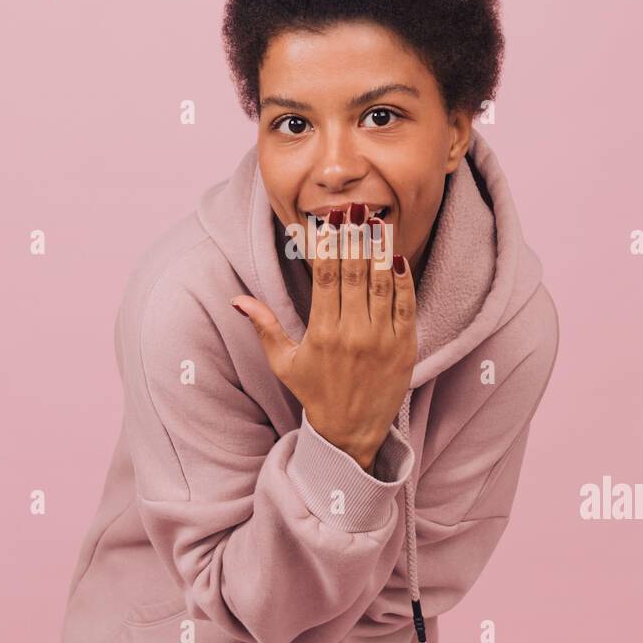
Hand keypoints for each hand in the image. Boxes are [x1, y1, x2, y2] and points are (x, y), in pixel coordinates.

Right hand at [232, 201, 416, 469]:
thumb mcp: (284, 362)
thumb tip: (237, 300)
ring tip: (379, 222)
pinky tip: (398, 258)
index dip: (329, 246)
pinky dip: (402, 281)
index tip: (330, 220)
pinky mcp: (405, 348)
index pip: (327, 278)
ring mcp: (382, 340)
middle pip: (355, 274)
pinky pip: (405, 306)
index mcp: (322, 333)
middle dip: (354, 238)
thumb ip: (264, 326)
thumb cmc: (315, 393)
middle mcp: (352, 334)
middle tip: (355, 208)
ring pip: (381, 285)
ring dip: (381, 251)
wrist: (351, 433)